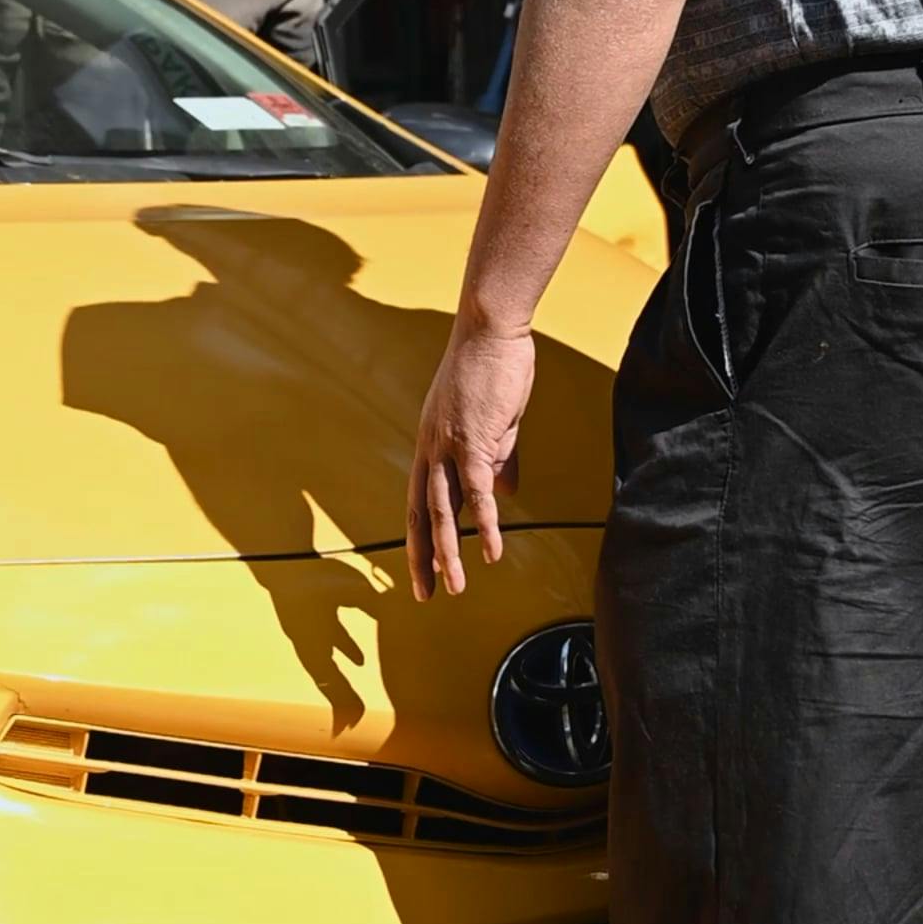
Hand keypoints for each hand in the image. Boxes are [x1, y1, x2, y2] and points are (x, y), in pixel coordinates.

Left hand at [407, 321, 534, 600]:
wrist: (490, 328)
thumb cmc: (493, 367)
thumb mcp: (494, 421)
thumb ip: (498, 458)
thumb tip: (503, 494)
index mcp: (430, 443)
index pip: (419, 501)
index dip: (420, 538)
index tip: (423, 569)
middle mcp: (430, 448)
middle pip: (421, 514)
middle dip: (422, 558)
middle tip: (425, 595)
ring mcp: (448, 445)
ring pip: (444, 511)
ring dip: (450, 553)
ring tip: (456, 587)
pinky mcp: (473, 439)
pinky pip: (478, 491)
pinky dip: (486, 524)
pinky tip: (492, 552)